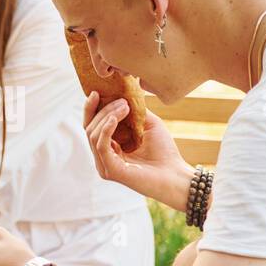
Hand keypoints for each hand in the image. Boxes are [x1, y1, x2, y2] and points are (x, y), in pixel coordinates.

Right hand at [84, 92, 192, 209]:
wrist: (176, 174)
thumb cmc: (164, 152)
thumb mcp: (147, 124)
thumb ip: (133, 111)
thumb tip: (122, 93)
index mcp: (110, 148)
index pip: (92, 126)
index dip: (91, 109)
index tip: (96, 92)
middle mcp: (104, 157)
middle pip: (90, 128)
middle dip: (103, 110)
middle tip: (121, 101)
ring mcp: (105, 165)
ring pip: (93, 135)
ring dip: (107, 116)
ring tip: (124, 106)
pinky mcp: (110, 170)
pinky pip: (101, 145)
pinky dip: (106, 128)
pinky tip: (116, 118)